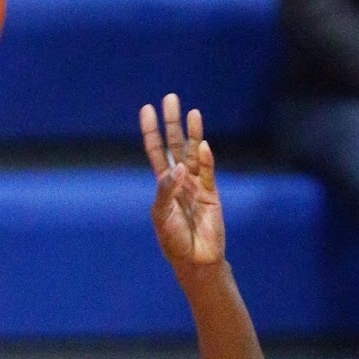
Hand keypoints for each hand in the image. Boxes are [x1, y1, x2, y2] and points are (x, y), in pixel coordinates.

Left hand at [141, 94, 225, 268]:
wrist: (196, 260)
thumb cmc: (173, 241)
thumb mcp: (161, 215)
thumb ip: (166, 190)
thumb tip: (178, 167)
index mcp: (163, 184)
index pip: (156, 152)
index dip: (151, 131)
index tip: (146, 110)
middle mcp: (179, 180)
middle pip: (175, 145)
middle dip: (172, 123)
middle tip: (170, 99)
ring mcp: (196, 186)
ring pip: (193, 153)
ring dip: (192, 133)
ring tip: (192, 112)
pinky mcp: (212, 194)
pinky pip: (208, 172)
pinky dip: (206, 159)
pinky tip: (202, 145)